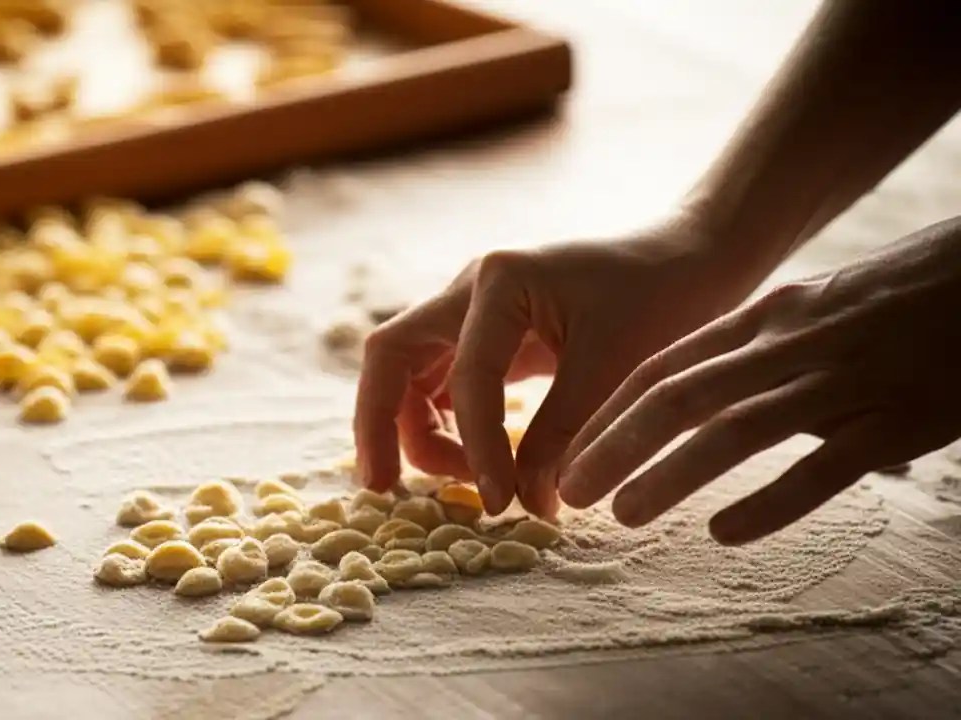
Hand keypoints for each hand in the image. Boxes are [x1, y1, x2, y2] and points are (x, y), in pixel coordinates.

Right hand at [353, 215, 756, 517]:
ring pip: (408, 371)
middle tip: (382, 488)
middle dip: (379, 424)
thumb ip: (564, 435)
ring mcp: (473, 308)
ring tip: (462, 483)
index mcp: (500, 280)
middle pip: (391, 355)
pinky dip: (446, 423)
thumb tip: (526, 506)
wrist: (691, 259)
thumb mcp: (617, 368)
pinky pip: (442, 380)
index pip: (467, 376)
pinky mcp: (488, 333)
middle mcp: (471, 288)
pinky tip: (473, 463)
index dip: (478, 447)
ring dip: (415, 428)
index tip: (502, 503)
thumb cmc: (664, 297)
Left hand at [560, 217, 960, 543]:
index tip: (566, 449)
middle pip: (680, 396)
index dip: (609, 412)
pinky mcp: (895, 420)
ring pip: (734, 429)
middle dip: (614, 444)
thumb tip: (695, 399)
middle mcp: (789, 346)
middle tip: (568, 489)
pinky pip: (822, 467)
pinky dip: (769, 502)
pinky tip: (724, 534)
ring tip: (620, 514)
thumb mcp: (811, 311)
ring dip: (669, 473)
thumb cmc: (894, 300)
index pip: (664, 366)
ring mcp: (840, 382)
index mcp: (765, 319)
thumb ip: (753, 353)